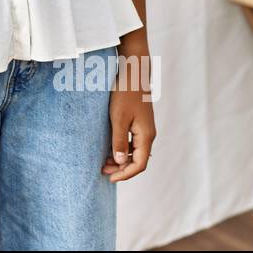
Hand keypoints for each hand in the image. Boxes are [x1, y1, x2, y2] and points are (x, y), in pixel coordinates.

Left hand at [103, 60, 155, 182]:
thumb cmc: (125, 94)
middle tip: (103, 171)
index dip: (125, 174)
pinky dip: (123, 149)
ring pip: (135, 152)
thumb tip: (120, 163)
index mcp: (146, 136)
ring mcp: (145, 129)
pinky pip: (133, 143)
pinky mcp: (140, 123)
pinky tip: (110, 149)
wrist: (133, 73)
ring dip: (121, 160)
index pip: (139, 164)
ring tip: (104, 162)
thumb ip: (119, 141)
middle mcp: (148, 135)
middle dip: (122, 169)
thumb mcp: (118, 118)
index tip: (110, 178)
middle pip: (138, 160)